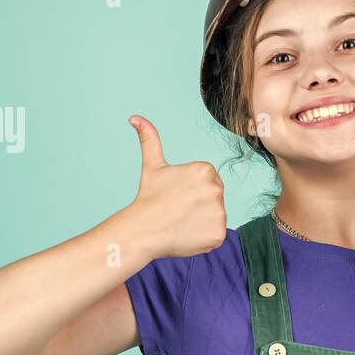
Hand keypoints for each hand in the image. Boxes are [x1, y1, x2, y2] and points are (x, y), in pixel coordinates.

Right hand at [126, 115, 226, 258]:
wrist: (143, 230)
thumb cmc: (149, 197)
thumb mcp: (152, 165)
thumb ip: (150, 139)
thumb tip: (134, 118)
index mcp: (205, 170)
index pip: (208, 182)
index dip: (192, 190)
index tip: (178, 195)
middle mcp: (216, 189)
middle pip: (214, 198)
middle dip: (199, 204)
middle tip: (179, 209)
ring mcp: (219, 213)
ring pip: (215, 216)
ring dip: (202, 220)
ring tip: (182, 221)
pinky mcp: (219, 234)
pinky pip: (215, 234)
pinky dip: (204, 237)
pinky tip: (188, 234)